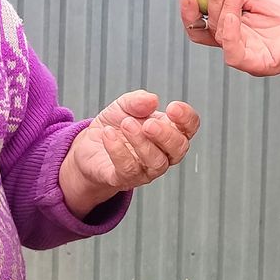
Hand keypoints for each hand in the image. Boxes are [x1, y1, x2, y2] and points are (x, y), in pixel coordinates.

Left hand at [59, 90, 200, 216]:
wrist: (89, 146)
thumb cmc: (115, 126)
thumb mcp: (124, 106)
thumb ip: (137, 100)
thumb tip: (152, 100)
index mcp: (168, 131)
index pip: (189, 127)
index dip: (186, 118)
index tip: (172, 107)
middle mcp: (163, 153)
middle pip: (179, 148)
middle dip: (166, 135)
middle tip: (148, 123)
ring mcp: (146, 169)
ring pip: (156, 162)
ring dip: (142, 142)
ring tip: (126, 124)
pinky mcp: (125, 179)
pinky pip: (128, 169)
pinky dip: (118, 150)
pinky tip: (108, 134)